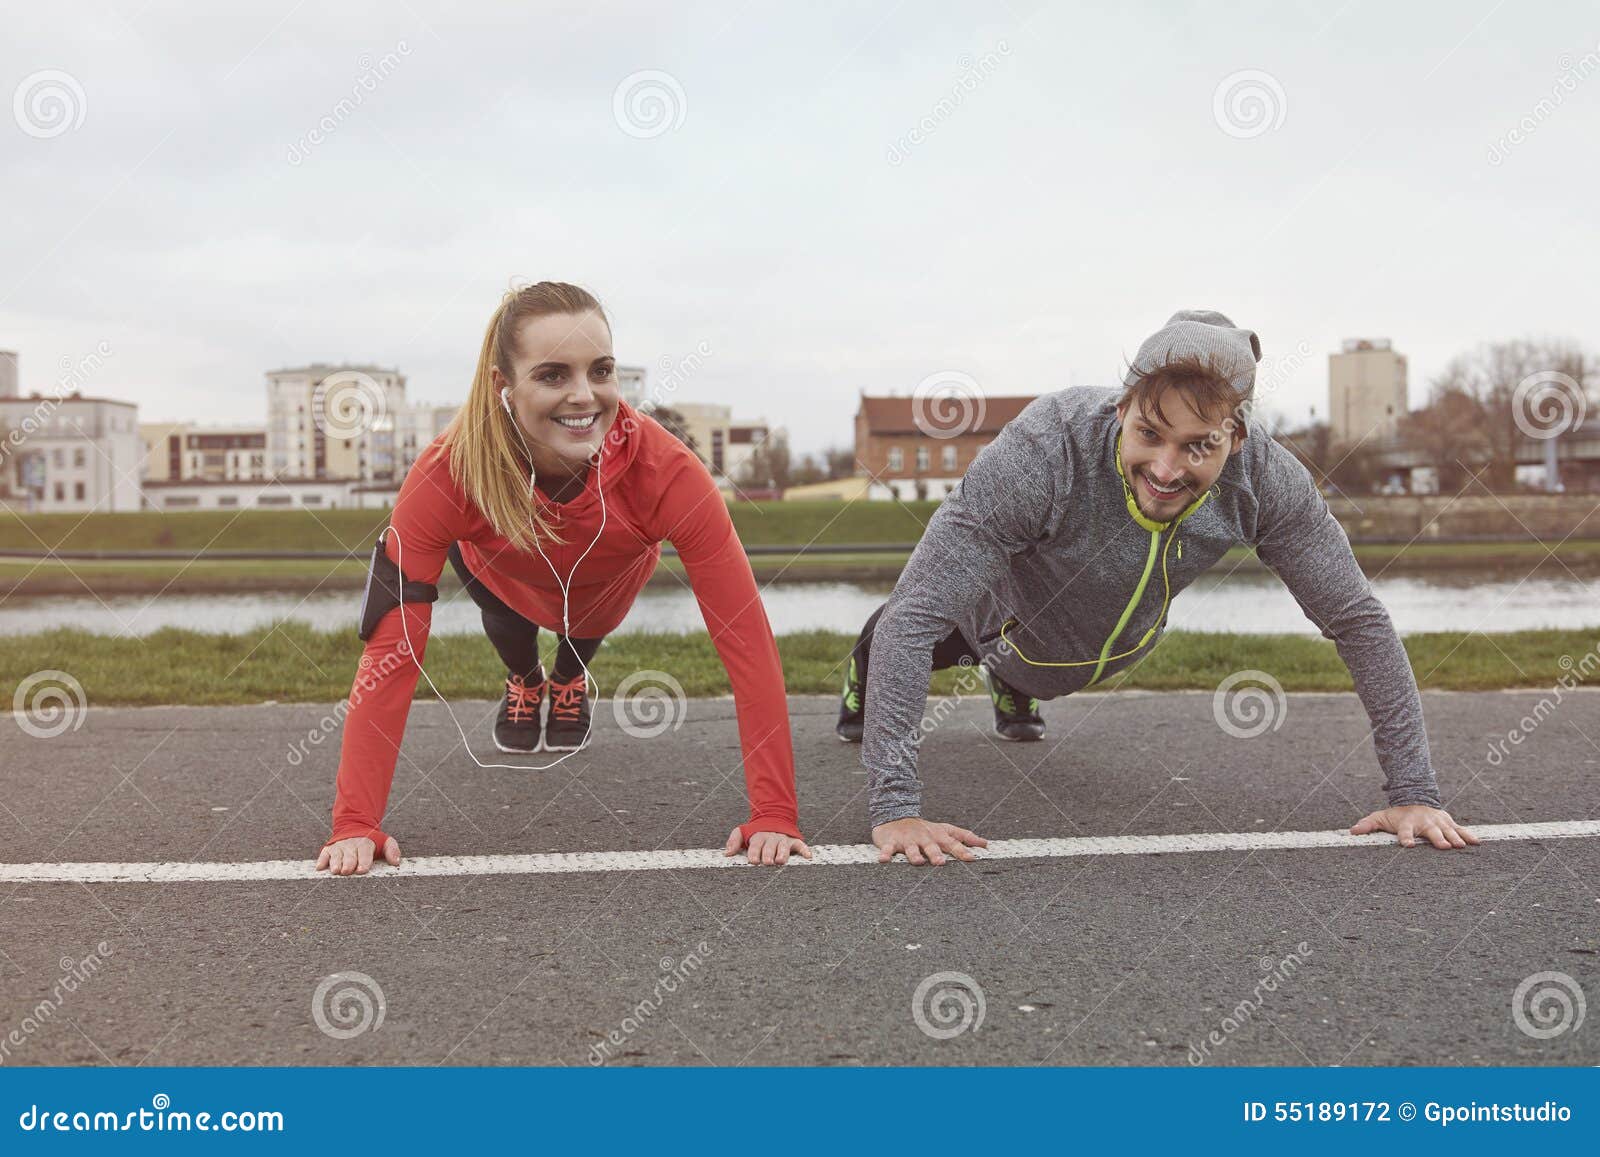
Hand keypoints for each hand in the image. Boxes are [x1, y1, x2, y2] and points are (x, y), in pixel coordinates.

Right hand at [316, 835, 400, 874]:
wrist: (354, 827)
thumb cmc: (371, 841)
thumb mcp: (385, 841)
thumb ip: (392, 850)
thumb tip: (396, 862)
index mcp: (365, 844)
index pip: (365, 853)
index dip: (364, 861)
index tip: (362, 869)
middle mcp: (351, 845)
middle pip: (349, 856)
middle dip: (348, 863)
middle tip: (347, 871)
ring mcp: (339, 847)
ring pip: (336, 855)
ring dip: (335, 863)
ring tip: (335, 871)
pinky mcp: (329, 849)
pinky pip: (324, 854)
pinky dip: (321, 860)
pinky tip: (320, 868)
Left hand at [724, 826, 812, 865]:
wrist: (774, 816)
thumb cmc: (756, 831)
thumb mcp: (742, 832)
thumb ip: (734, 841)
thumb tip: (726, 854)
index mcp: (758, 836)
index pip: (755, 845)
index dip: (754, 853)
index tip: (753, 860)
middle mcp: (771, 838)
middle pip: (769, 847)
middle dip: (768, 854)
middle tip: (767, 862)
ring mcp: (783, 839)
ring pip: (783, 847)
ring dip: (782, 853)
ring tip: (780, 861)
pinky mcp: (794, 840)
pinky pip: (800, 845)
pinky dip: (805, 850)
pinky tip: (808, 856)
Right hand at [872, 817, 986, 864]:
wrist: (895, 816)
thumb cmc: (924, 829)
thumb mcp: (944, 830)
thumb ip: (964, 837)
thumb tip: (986, 844)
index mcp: (937, 835)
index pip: (952, 843)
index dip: (962, 850)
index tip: (972, 858)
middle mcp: (924, 837)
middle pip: (931, 846)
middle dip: (936, 853)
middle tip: (941, 862)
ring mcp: (907, 839)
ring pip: (911, 848)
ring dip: (914, 855)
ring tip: (918, 861)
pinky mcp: (891, 841)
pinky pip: (887, 849)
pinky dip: (885, 854)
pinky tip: (884, 860)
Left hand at [1350, 805, 1478, 849]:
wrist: (1415, 799)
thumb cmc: (1397, 815)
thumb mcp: (1380, 817)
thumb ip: (1368, 825)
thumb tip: (1352, 831)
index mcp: (1406, 823)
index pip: (1404, 831)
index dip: (1405, 837)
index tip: (1407, 845)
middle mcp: (1424, 822)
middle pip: (1431, 831)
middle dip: (1437, 838)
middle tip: (1443, 846)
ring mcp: (1438, 822)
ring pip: (1448, 830)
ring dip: (1454, 838)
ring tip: (1461, 846)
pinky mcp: (1449, 822)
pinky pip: (1460, 829)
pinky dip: (1469, 835)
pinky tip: (1478, 843)